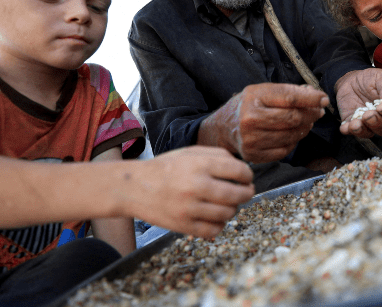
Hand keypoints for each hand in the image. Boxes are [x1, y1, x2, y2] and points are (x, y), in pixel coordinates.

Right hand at [134, 147, 253, 238]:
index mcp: (200, 165)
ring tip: (226, 203)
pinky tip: (215, 216)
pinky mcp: (183, 226)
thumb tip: (242, 168)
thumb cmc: (166, 168)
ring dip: (233, 208)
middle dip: (247, 193)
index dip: (248, 175)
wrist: (133, 188)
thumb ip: (218, 156)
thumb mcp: (190, 152)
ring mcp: (190, 208)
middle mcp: (196, 186)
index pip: (239, 171)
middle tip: (246, 191)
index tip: (246, 177)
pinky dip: (220, 224)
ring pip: (228, 213)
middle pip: (238, 194)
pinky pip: (214, 230)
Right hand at [201, 83, 327, 162]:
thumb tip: (316, 95)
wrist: (223, 127)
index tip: (324, 99)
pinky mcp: (254, 155)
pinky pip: (285, 150)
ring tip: (307, 122)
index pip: (290, 98)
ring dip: (305, 128)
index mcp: (254, 98)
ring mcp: (251, 139)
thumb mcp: (263, 91)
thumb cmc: (248, 105)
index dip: (311, 99)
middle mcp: (251, 119)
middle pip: (293, 118)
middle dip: (311, 114)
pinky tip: (293, 134)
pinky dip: (294, 142)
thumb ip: (288, 91)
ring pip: (292, 135)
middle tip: (318, 112)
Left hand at [335, 68, 381, 137]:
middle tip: (368, 115)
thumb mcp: (380, 76)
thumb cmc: (370, 79)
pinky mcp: (353, 124)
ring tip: (356, 124)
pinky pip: (351, 132)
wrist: (351, 81)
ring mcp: (367, 124)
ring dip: (363, 130)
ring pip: (369, 133)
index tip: (381, 107)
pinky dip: (348, 130)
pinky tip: (345, 127)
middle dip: (377, 124)